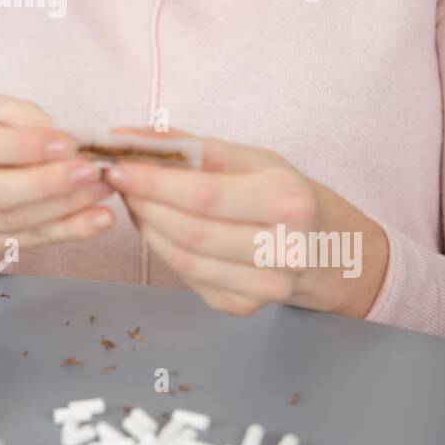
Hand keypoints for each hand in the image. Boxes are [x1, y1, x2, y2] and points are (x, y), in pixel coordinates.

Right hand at [0, 94, 114, 267]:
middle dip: (46, 183)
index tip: (67, 143)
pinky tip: (97, 219)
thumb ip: (23, 117)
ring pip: (8, 221)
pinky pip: (22, 241)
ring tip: (102, 190)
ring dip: (63, 208)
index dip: (20, 147)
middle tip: (92, 171)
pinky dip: (65, 232)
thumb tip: (59, 138)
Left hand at [103, 125, 388, 318]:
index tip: (117, 165)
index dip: (154, 182)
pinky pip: (189, 277)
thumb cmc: (282, 192)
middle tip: (119, 181)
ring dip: (147, 227)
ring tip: (135, 201)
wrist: (326, 247)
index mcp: (289, 202)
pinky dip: (163, 249)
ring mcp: (265, 287)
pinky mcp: (244, 307)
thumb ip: (190, 147)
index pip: (205, 195)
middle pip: (190, 231)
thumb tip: (127, 136)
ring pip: (184, 259)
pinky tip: (157, 226)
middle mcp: (284, 251)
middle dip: (144, 203)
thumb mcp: (250, 158)